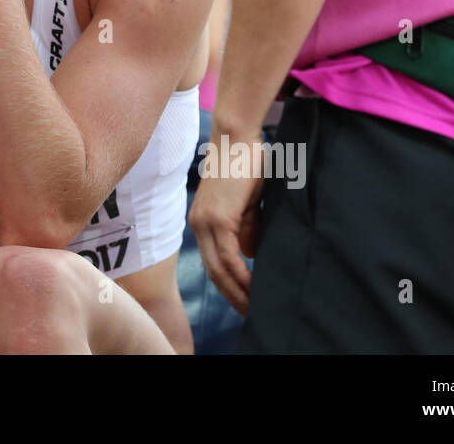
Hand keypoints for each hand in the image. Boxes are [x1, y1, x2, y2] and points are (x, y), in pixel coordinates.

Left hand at [187, 161, 262, 316]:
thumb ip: (246, 228)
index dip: (227, 285)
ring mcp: (206, 222)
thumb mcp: (246, 204)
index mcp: (203, 222)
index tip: (244, 302)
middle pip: (213, 272)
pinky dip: (241, 275)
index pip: (212, 263)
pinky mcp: (218, 217)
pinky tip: (254, 287)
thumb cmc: (244, 165)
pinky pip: (228, 255)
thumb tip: (249, 255)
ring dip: (238, 291)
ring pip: (219, 268)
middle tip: (251, 314)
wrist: (237, 138)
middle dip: (232, 296)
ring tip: (255, 308)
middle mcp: (199, 225)